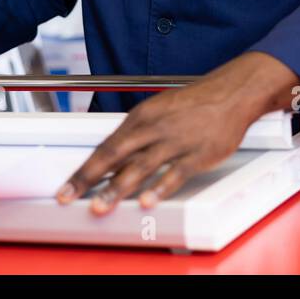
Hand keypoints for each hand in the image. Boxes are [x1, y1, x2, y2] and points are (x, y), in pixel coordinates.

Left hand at [55, 51, 299, 212]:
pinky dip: (160, 188)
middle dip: (89, 178)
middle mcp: (154, 128)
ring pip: (141, 166)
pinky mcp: (197, 154)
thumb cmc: (195, 103)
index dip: (85, 168)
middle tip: (69, 196)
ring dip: (118, 187)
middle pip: (115, 155)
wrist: (231, 93)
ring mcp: (176, 142)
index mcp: (142, 116)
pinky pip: (175, 173)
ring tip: (101, 205)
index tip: (68, 186)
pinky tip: (148, 201)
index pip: (106, 145)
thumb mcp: (160, 111)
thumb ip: (137, 136)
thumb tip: (115, 162)